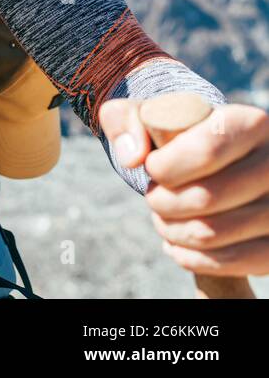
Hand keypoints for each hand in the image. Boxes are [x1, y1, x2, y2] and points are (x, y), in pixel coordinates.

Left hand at [100, 97, 268, 277]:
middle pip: (206, 197)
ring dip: (171, 230)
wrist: (219, 163)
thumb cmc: (176, 136)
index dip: (166, 167)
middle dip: (161, 202)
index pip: (207, 150)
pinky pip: (230, 262)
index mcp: (250, 124)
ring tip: (162, 219)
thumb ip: (126, 120)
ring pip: (211, 233)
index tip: (151, 168)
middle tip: (154, 198)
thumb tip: (132, 157)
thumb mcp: (147, 115)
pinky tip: (176, 243)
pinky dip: (190, 257)